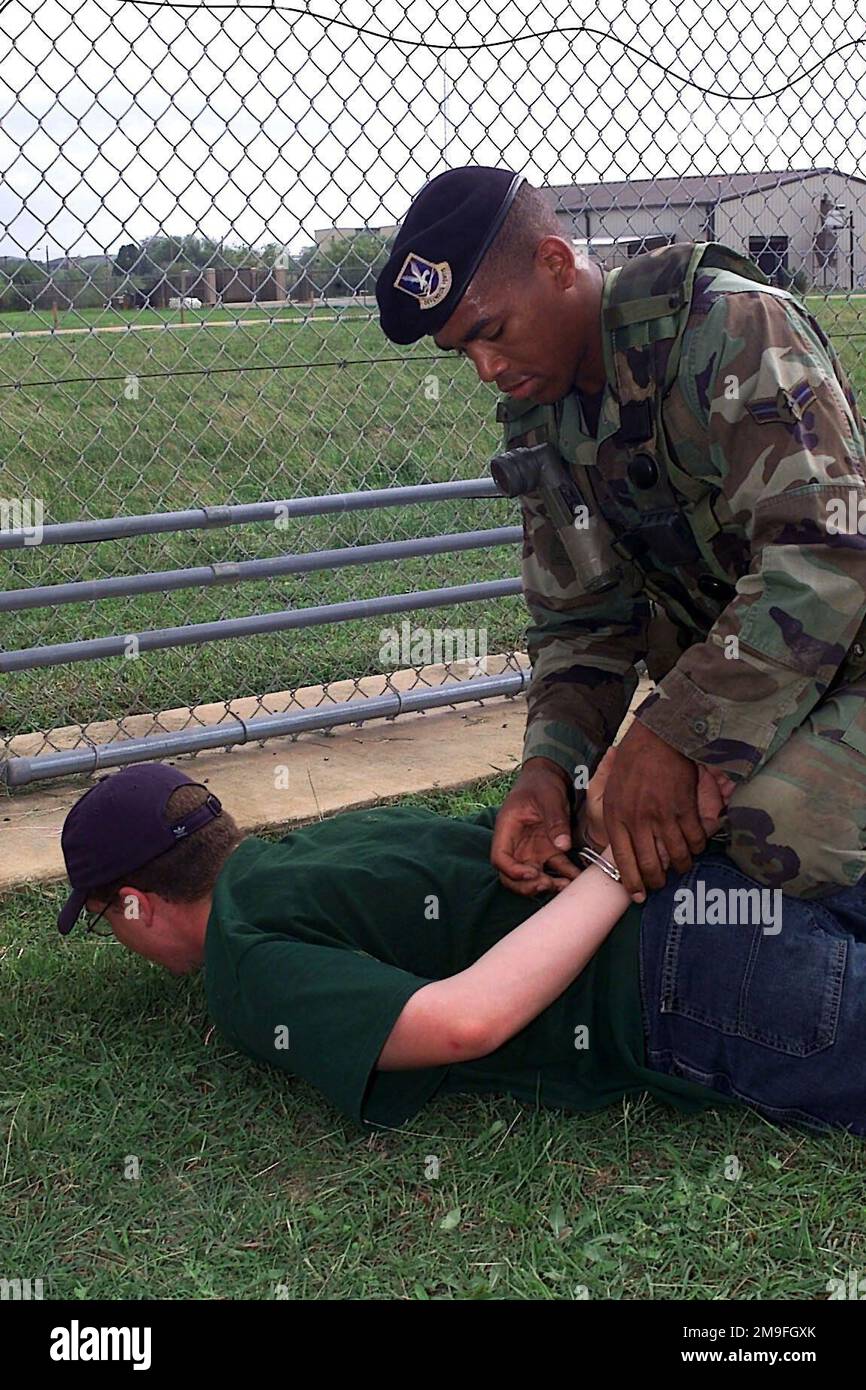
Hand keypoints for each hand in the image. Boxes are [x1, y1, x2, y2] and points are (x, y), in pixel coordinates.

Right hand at [491, 758, 580, 895]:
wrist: (549, 778)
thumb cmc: (541, 784)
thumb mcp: (548, 797)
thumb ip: (555, 821)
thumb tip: (563, 846)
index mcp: (507, 829)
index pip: (500, 858)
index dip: (512, 871)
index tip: (531, 875)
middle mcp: (516, 845)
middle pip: (511, 876)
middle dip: (527, 886)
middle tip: (548, 884)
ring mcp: (531, 850)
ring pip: (532, 878)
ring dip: (546, 885)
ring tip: (566, 885)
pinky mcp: (547, 851)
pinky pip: (554, 869)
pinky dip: (564, 876)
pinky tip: (577, 878)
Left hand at [581, 750, 731, 871]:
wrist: (658, 736)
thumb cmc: (633, 762)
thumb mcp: (611, 788)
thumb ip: (613, 816)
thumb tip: (616, 843)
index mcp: (616, 816)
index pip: (622, 860)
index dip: (631, 882)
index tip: (637, 895)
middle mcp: (637, 820)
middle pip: (650, 865)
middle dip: (657, 882)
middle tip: (661, 884)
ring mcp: (662, 815)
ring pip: (676, 856)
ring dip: (681, 866)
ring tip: (681, 866)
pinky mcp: (684, 808)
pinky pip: (695, 840)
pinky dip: (697, 847)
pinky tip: (695, 846)